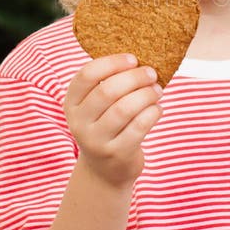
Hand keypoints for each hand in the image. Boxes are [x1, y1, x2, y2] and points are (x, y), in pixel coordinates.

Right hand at [64, 54, 162, 187]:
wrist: (105, 170)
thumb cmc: (107, 125)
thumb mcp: (97, 106)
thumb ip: (109, 83)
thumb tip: (140, 60)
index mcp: (72, 103)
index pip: (87, 75)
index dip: (112, 63)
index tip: (133, 59)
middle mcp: (79, 122)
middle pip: (107, 91)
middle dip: (134, 78)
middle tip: (151, 73)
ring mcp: (96, 141)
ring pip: (124, 109)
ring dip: (146, 95)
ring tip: (157, 90)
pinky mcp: (116, 154)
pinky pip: (139, 127)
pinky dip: (152, 113)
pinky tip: (157, 109)